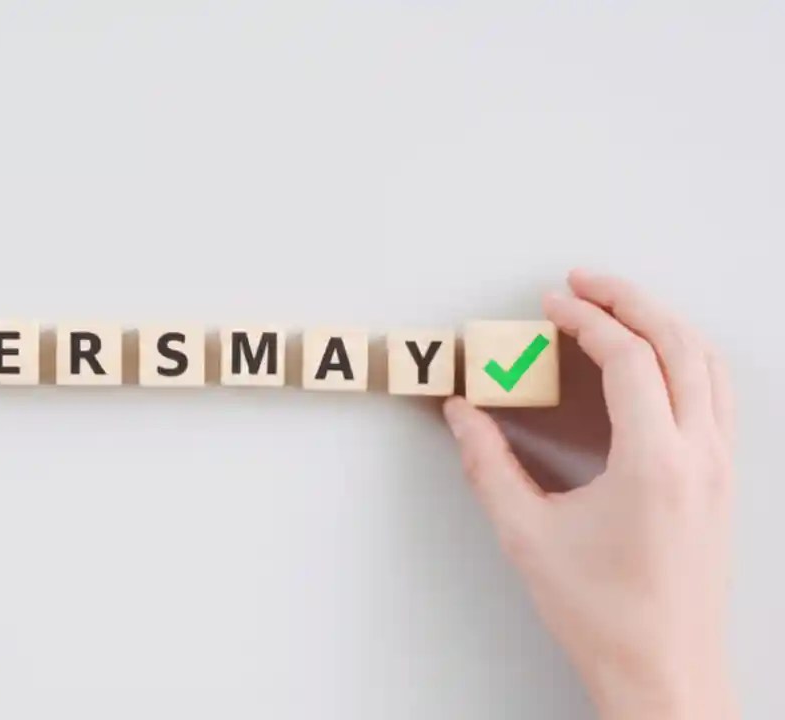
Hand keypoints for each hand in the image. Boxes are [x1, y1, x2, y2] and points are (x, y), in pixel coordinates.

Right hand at [442, 270, 736, 719]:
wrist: (663, 669)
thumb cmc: (602, 613)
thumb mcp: (527, 535)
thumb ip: (487, 466)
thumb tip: (463, 414)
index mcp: (655, 462)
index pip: (628, 358)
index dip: (585, 320)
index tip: (552, 304)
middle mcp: (700, 455)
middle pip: (678, 342)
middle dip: (629, 300)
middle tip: (583, 283)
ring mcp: (721, 466)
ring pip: (708, 362)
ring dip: (662, 323)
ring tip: (617, 308)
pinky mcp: (723, 480)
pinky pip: (717, 393)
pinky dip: (685, 357)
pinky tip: (655, 361)